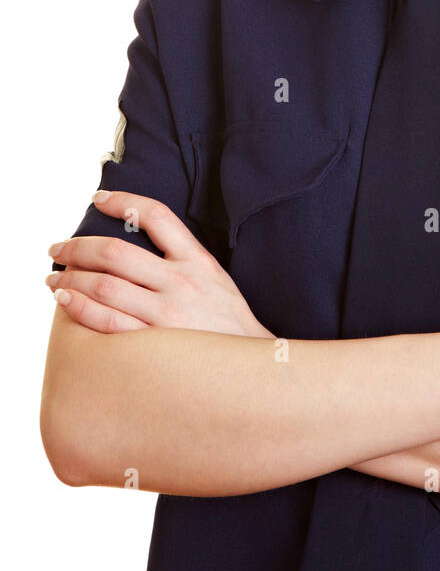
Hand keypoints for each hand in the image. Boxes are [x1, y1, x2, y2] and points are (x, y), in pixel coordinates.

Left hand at [46, 190, 274, 338]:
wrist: (253, 371)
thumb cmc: (228, 326)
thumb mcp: (216, 280)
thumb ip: (184, 261)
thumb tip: (139, 242)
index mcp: (198, 261)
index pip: (157, 216)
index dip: (123, 201)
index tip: (98, 198)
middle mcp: (182, 282)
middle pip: (117, 252)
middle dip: (78, 247)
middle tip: (58, 248)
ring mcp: (168, 314)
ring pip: (106, 286)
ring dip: (72, 277)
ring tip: (54, 277)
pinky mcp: (156, 345)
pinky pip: (108, 322)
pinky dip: (81, 308)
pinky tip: (65, 300)